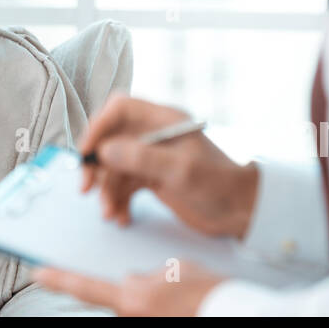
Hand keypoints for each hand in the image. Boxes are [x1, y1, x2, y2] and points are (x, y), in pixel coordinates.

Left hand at [32, 260, 227, 315]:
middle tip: (125, 272)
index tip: (37, 272)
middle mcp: (132, 314)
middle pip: (109, 294)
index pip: (84, 286)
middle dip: (113, 280)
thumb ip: (145, 273)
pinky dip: (150, 300)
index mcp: (132, 297)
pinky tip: (171, 294)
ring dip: (139, 291)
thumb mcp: (173, 267)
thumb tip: (136, 278)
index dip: (58, 278)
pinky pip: (142, 310)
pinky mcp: (151, 321)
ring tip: (168, 286)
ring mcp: (142, 321)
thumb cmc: (207, 291)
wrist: (233, 312)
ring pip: (128, 302)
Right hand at [79, 95, 258, 238]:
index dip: (98, 126)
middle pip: (110, 139)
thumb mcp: (181, 170)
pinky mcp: (152, 179)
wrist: (242, 211)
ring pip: (114, 167)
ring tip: (110, 214)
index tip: (86, 152)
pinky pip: (124, 186)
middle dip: (96, 165)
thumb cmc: (219, 183)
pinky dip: (119, 201)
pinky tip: (123, 217)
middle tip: (86, 189)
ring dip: (107, 190)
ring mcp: (152, 157)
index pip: (119, 109)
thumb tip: (104, 150)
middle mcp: (153, 134)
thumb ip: (142, 158)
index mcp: (163, 120)